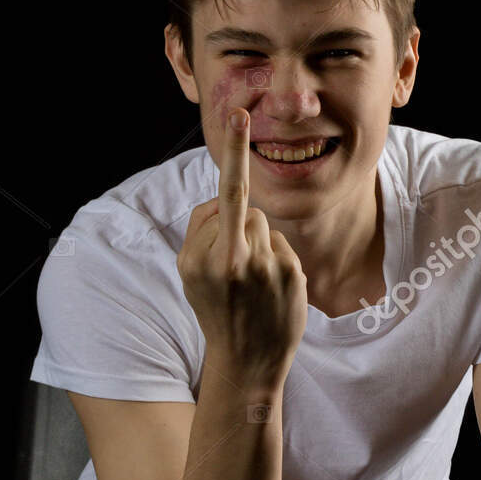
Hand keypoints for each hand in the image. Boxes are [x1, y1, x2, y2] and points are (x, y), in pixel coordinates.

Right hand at [177, 107, 307, 391]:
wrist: (247, 364)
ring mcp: (261, 266)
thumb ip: (203, 232)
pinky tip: (269, 292)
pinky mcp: (288, 274)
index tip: (241, 116)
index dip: (235, 152)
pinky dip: (277, 261)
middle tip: (237, 274)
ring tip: (252, 284)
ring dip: (260, 245)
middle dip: (242, 229)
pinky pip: (281, 246)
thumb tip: (226, 200)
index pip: (222, 195)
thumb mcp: (192, 276)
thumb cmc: (218, 312)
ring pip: (264, 224)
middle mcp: (227, 258)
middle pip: (244, 208)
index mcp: (196, 257)